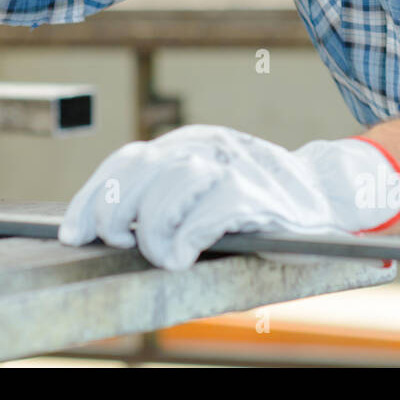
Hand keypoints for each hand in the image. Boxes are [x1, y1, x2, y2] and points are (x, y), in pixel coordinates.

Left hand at [58, 124, 399, 269]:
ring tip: (162, 255)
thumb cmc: (258, 205)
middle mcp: (207, 147)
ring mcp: (234, 166)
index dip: (92, 197)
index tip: (71, 233)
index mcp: (188, 143)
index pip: (126, 160)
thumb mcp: (204, 189)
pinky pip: (213, 208)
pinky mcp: (259, 193)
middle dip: (116, 212)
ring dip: (155, 227)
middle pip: (141, 169)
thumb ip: (164, 197)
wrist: (328, 196)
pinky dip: (189, 235)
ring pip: (173, 182)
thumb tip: (102, 227)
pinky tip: (185, 255)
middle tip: (120, 242)